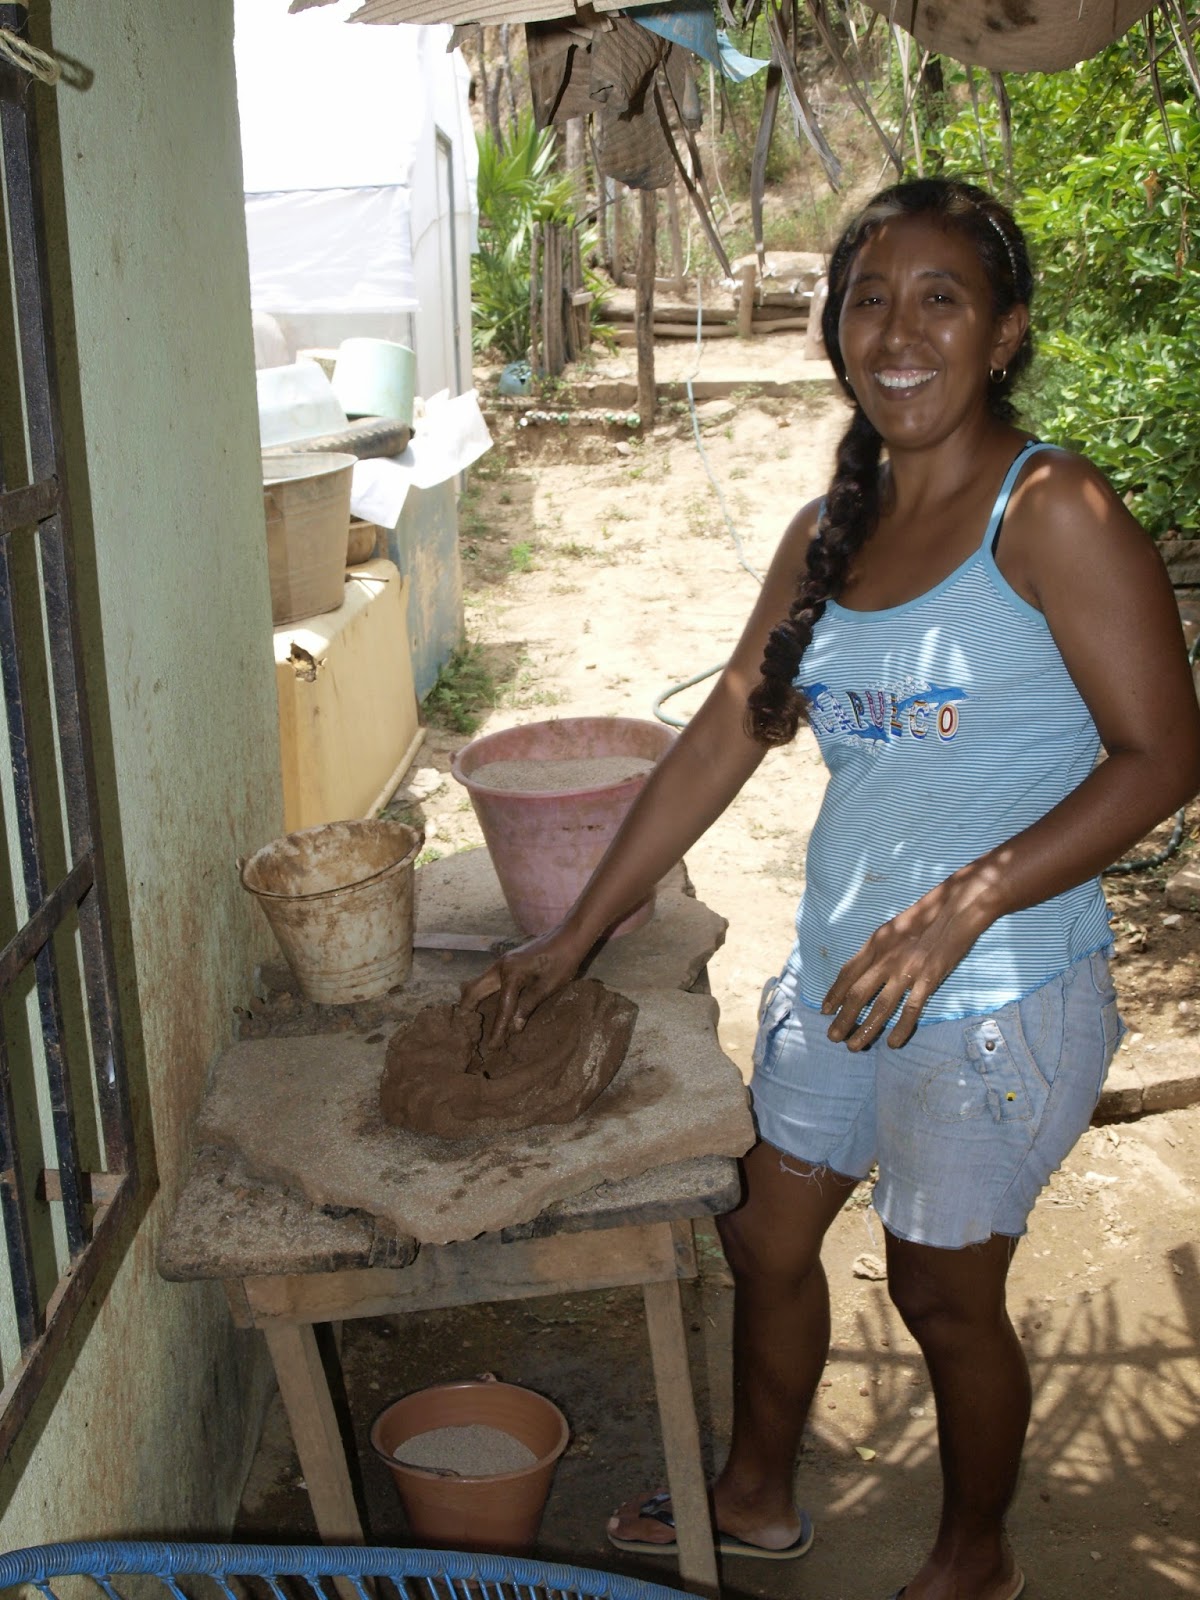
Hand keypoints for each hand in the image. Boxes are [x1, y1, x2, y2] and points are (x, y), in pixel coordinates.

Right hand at [460, 924, 592, 1048]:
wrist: (569, 936)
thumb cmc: (562, 961)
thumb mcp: (548, 987)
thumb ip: (528, 1006)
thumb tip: (513, 1028)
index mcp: (511, 974)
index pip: (501, 1008)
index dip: (497, 1030)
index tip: (492, 1047)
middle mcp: (500, 967)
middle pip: (473, 990)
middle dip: (468, 1011)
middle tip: (467, 1032)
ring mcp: (501, 962)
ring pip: (478, 983)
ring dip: (474, 1001)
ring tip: (474, 1022)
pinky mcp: (506, 962)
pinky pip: (487, 980)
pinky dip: (482, 993)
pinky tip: (488, 1005)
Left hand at [822, 873, 993, 1049]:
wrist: (957, 908)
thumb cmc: (927, 915)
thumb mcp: (894, 927)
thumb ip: (878, 949)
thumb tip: (862, 970)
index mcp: (876, 943)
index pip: (847, 973)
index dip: (834, 994)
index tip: (825, 1010)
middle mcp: (886, 958)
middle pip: (857, 994)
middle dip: (843, 1018)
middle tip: (832, 1037)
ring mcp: (907, 970)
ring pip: (879, 1007)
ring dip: (865, 1029)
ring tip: (853, 1046)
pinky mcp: (929, 979)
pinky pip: (910, 1010)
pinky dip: (900, 1029)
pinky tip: (892, 1043)